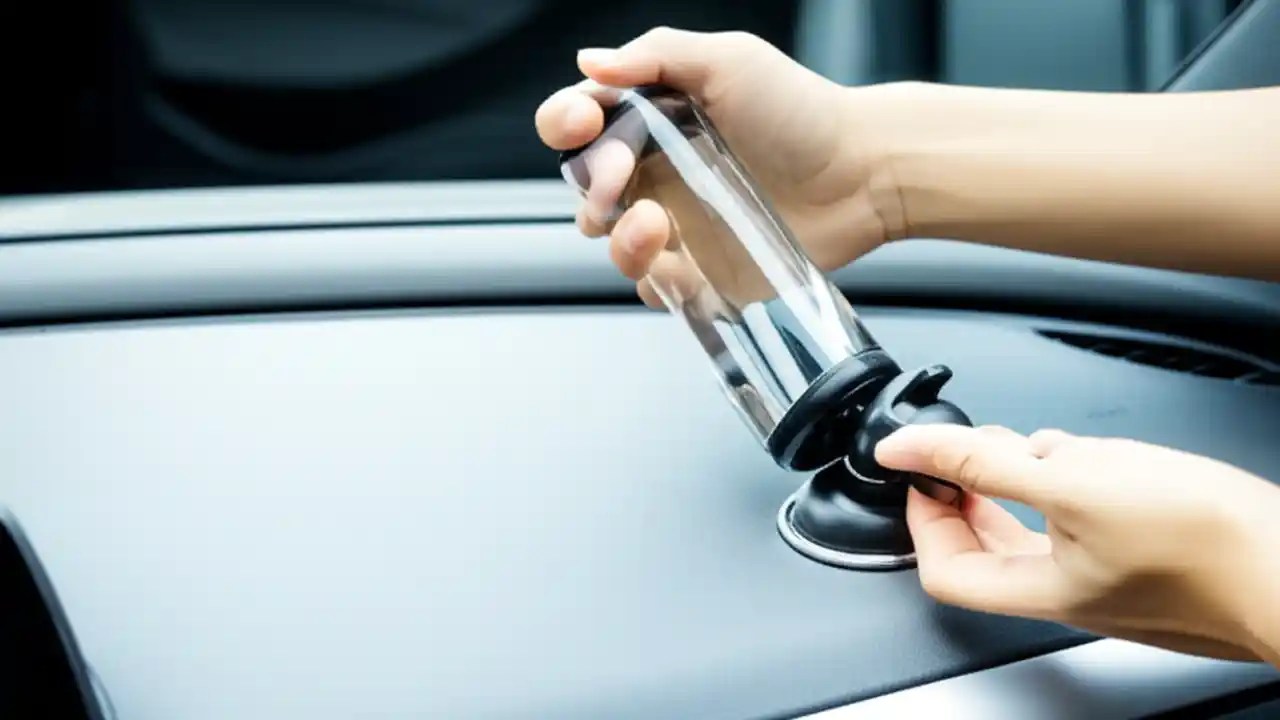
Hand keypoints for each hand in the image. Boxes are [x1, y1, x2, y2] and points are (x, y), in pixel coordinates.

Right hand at [534, 27, 905, 306]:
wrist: (862, 173)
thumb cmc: (802, 110)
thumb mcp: (730, 60)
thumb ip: (656, 53)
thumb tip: (591, 61)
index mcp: (651, 119)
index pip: (578, 123)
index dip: (565, 124)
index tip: (583, 123)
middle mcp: (657, 173)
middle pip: (585, 189)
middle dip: (591, 187)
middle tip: (622, 180)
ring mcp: (678, 225)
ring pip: (611, 243)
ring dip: (617, 237)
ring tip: (655, 223)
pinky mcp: (703, 272)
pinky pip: (654, 286)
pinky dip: (653, 278)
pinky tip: (679, 259)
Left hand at [875, 424, 1279, 662]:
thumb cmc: (1205, 541)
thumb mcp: (1072, 482)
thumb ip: (982, 463)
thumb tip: (907, 450)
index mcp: (1043, 590)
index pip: (946, 571)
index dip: (922, 519)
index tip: (919, 474)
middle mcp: (1074, 591)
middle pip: (990, 548)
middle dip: (968, 493)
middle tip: (961, 453)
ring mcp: (1115, 575)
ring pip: (1043, 526)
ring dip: (1021, 481)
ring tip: (1019, 447)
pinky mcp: (1151, 552)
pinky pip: (1091, 516)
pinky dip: (1075, 480)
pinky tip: (1088, 455)